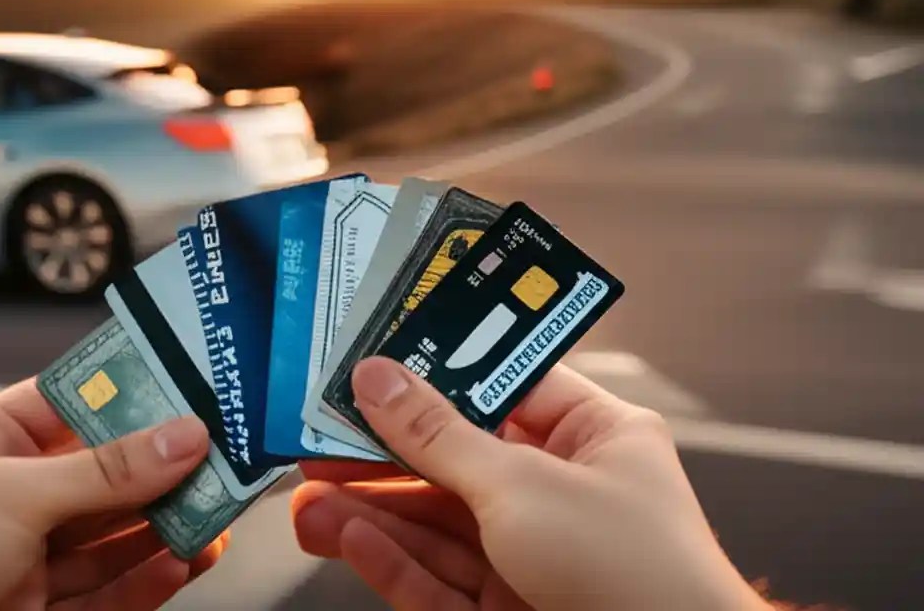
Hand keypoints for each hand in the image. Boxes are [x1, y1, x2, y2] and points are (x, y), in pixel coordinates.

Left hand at [0, 379, 224, 610]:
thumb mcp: (7, 495)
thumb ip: (103, 472)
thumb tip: (181, 435)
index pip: (79, 401)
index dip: (138, 392)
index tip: (198, 385)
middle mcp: (11, 497)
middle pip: (109, 473)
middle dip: (168, 466)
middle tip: (228, 456)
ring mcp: (25, 559)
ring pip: (117, 535)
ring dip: (170, 525)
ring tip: (221, 511)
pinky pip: (108, 590)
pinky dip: (150, 577)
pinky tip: (184, 561)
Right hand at [292, 358, 768, 610]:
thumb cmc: (639, 578)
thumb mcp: (523, 487)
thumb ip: (439, 437)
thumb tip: (380, 379)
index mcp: (594, 440)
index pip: (501, 387)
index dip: (432, 374)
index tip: (367, 366)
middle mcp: (565, 494)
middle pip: (455, 462)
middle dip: (382, 458)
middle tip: (315, 443)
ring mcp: (536, 558)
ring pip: (438, 527)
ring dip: (372, 514)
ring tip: (307, 503)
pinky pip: (441, 580)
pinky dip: (394, 561)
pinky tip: (349, 540)